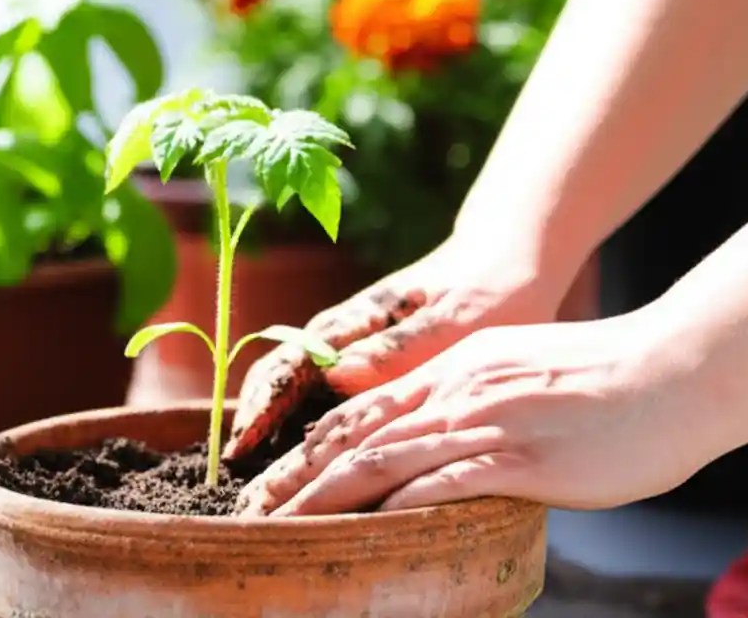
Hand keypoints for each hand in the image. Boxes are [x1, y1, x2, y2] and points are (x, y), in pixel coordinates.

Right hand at [222, 238, 565, 461]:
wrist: (506, 262)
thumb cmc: (486, 291)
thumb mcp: (453, 321)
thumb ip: (398, 348)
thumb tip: (335, 375)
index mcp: (354, 322)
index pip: (287, 365)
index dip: (261, 409)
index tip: (241, 448)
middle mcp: (340, 333)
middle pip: (275, 378)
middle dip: (251, 425)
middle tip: (244, 484)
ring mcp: (348, 345)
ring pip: (291, 386)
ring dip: (270, 427)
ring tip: (262, 481)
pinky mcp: (365, 358)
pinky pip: (317, 391)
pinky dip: (300, 423)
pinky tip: (306, 461)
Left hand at [237, 311, 711, 515]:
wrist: (677, 369)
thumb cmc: (609, 380)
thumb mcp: (521, 373)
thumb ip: (477, 401)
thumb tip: (449, 441)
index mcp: (453, 369)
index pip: (362, 409)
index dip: (309, 446)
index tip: (273, 476)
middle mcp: (455, 390)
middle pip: (354, 436)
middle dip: (296, 476)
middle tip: (253, 510)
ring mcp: (484, 422)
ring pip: (381, 460)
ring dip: (324, 497)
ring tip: (283, 526)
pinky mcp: (519, 459)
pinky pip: (441, 483)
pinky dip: (394, 508)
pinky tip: (363, 530)